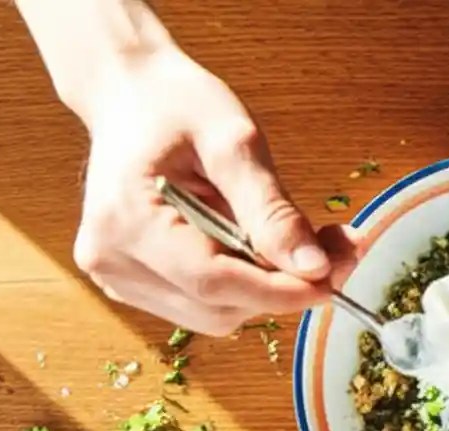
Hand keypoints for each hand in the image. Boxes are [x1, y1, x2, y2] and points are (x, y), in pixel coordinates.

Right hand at [74, 48, 357, 333]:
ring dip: (267, 290)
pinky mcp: (132, 285)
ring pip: (215, 315)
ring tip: (299, 242)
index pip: (213, 281)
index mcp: (127, 220)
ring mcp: (117, 278)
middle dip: (283, 288)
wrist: (128, 97)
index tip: (334, 275)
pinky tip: (256, 247)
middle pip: (217, 307)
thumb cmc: (175, 106)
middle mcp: (112, 262)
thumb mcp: (234, 141)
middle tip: (336, 248)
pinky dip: (243, 286)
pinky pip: (202, 305)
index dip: (281, 289)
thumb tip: (314, 268)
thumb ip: (272, 209)